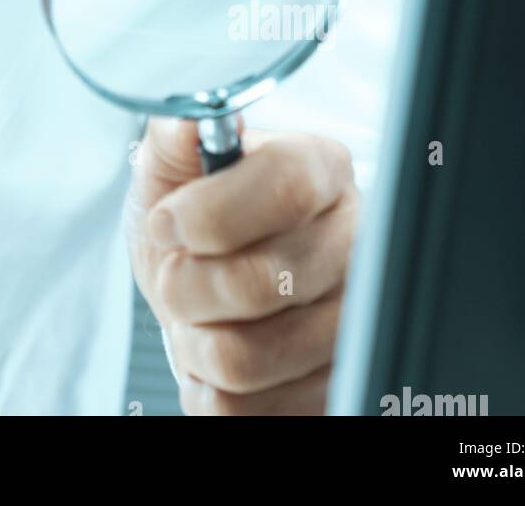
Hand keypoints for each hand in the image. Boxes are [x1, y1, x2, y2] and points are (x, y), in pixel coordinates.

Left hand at [125, 117, 358, 414]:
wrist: (197, 295)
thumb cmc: (188, 222)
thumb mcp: (170, 165)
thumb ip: (178, 132)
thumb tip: (192, 113)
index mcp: (320, 169)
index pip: (283, 185)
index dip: (208, 214)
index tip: (169, 223)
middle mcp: (354, 241)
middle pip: (258, 281)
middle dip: (183, 286)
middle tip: (177, 275)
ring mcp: (355, 322)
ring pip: (248, 357)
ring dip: (194, 342)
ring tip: (198, 316)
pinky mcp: (338, 388)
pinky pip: (252, 411)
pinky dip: (210, 390)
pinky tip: (218, 352)